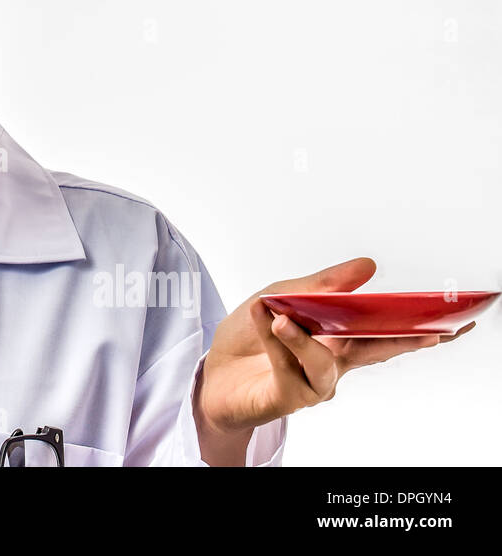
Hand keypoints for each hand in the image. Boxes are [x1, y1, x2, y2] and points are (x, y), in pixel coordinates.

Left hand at [195, 257, 475, 461]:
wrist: (213, 369)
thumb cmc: (251, 335)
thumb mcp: (282, 295)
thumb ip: (322, 285)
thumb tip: (367, 266)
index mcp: (339, 340)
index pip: (385, 334)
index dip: (418, 330)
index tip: (450, 321)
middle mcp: (333, 365)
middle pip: (377, 355)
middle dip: (404, 344)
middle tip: (427, 332)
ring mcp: (313, 384)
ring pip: (324, 363)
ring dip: (302, 336)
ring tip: (282, 315)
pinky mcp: (287, 398)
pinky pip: (289, 369)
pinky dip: (276, 341)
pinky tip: (266, 321)